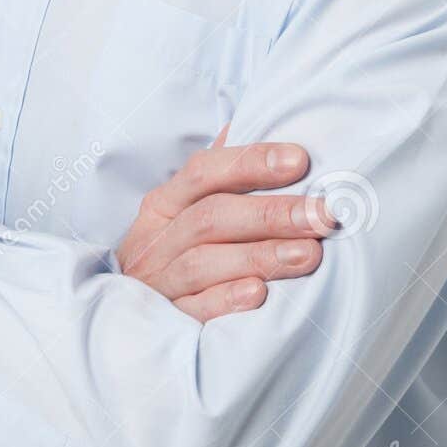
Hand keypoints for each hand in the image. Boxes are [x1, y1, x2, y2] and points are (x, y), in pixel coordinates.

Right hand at [117, 128, 336, 321]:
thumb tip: (254, 120)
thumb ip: (220, 173)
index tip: (300, 160)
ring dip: (260, 256)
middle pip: (212, 217)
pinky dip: (225, 301)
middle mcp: (157, 239)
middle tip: (323, 215)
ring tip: (309, 254)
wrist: (123, 326)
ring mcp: (158, 282)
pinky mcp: (164, 323)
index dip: (251, 163)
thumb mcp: (184, 210)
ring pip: (205, 263)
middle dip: (272, 214)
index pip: (205, 172)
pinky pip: (193, 311)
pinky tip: (260, 295)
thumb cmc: (173, 253)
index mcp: (165, 203)